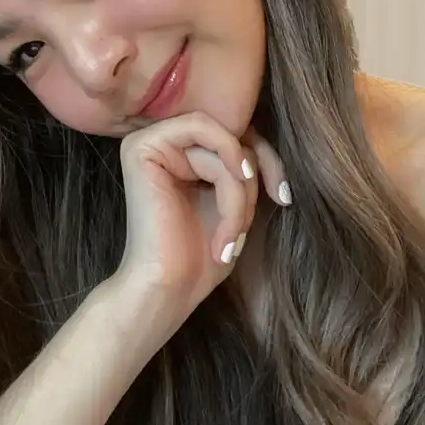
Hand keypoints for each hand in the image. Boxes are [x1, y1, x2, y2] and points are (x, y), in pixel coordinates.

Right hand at [114, 112, 290, 322]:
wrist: (169, 291)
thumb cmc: (202, 255)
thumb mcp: (235, 199)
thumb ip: (242, 165)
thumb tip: (260, 141)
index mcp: (180, 153)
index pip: (236, 136)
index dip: (267, 161)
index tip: (283, 196)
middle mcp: (161, 141)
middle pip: (232, 134)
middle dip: (254, 177)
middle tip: (251, 221)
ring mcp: (148, 141)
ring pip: (223, 143)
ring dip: (239, 191)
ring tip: (232, 235)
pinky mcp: (142, 147)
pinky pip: (204, 133)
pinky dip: (228, 176)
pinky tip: (227, 220)